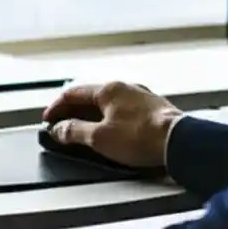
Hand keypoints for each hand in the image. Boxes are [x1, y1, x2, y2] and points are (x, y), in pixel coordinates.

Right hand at [41, 81, 182, 168]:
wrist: (179, 141)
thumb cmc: (140, 137)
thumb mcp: (99, 138)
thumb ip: (75, 132)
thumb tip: (58, 129)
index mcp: (108, 89)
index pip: (73, 93)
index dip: (56, 107)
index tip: (48, 121)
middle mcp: (125, 87)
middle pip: (91, 97)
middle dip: (73, 112)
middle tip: (62, 127)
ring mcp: (141, 97)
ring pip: (109, 103)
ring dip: (92, 115)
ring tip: (84, 131)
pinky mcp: (153, 109)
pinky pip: (124, 110)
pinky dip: (110, 119)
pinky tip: (112, 131)